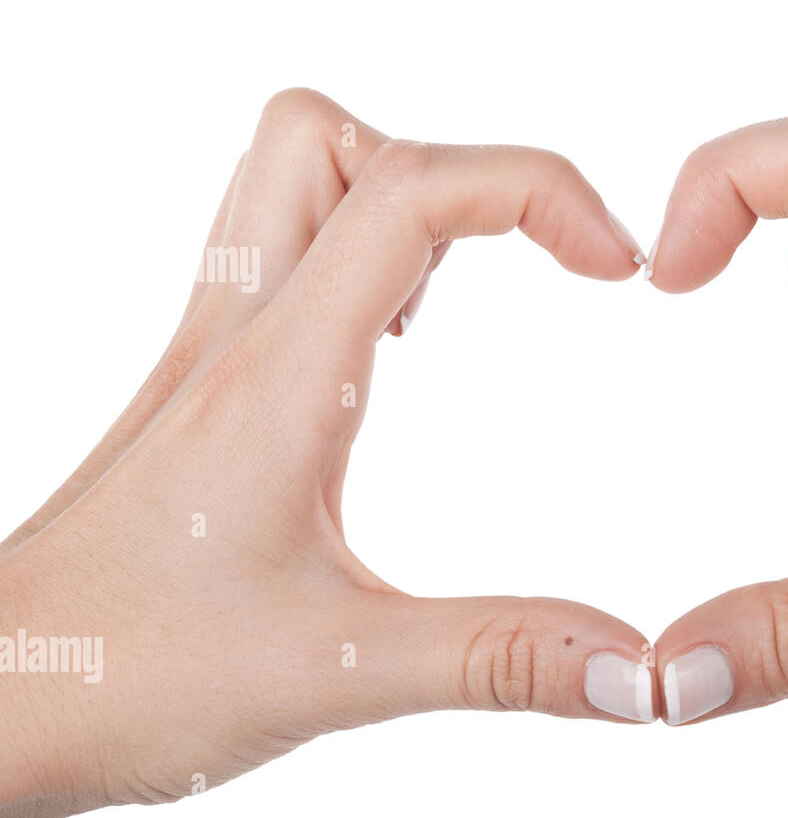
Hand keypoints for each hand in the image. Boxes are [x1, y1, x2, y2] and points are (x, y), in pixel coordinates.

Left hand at [0, 89, 652, 817]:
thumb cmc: (123, 675)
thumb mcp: (337, 673)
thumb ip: (498, 659)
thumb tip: (635, 668)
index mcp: (282, 374)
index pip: (414, 189)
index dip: (537, 191)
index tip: (614, 264)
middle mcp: (240, 336)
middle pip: (336, 142)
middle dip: (464, 175)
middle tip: (537, 261)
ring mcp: (212, 354)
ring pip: (291, 181)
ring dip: (399, 197)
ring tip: (466, 290)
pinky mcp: (204, 388)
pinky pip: (278, 256)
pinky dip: (354, 255)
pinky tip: (389, 347)